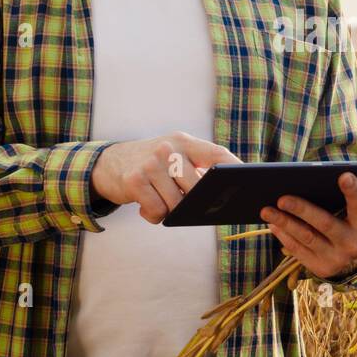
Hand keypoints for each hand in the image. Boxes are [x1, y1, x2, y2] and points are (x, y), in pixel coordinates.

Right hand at [92, 131, 241, 224]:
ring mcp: (151, 164)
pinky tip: (144, 204)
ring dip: (170, 210)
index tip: (250, 181)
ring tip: (158, 199)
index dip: (235, 168)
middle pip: (199, 186)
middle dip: (197, 202)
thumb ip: (195, 168)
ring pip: (178, 203)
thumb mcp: (172, 155)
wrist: (106, 164)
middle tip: (188, 204)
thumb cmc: (150, 165)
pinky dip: (153, 215)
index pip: (217, 154)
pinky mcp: (135, 181)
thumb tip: (222, 196)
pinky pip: (158, 211)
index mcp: (184, 141)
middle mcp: (169, 149)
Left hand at [260, 171, 356, 280]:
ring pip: (307, 237)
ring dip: (285, 222)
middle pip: (325, 223)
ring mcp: (337, 258)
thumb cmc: (355, 225)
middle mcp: (353, 243)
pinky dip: (284, 236)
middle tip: (282, 198)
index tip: (344, 175)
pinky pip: (298, 250)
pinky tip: (273, 224)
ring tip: (266, 210)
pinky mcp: (321, 268)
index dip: (353, 191)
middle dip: (302, 210)